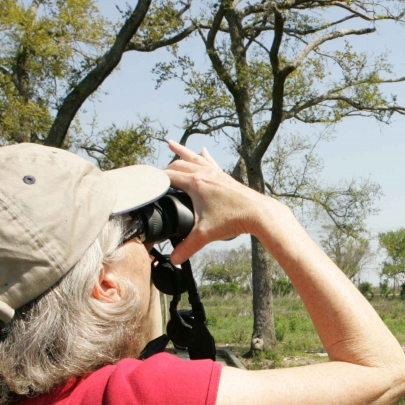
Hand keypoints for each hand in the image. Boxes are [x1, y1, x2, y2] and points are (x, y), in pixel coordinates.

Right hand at [163, 141, 273, 263]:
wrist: (259, 213)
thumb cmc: (233, 220)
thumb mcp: (205, 235)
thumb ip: (187, 247)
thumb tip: (174, 259)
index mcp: (195, 184)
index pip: (168, 176)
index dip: (155, 179)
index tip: (145, 182)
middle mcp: (205, 174)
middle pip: (178, 165)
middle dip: (165, 169)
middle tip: (155, 174)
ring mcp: (216, 173)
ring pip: (194, 158)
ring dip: (182, 152)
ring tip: (171, 144)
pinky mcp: (226, 177)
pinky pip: (211, 162)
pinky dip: (203, 156)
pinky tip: (203, 151)